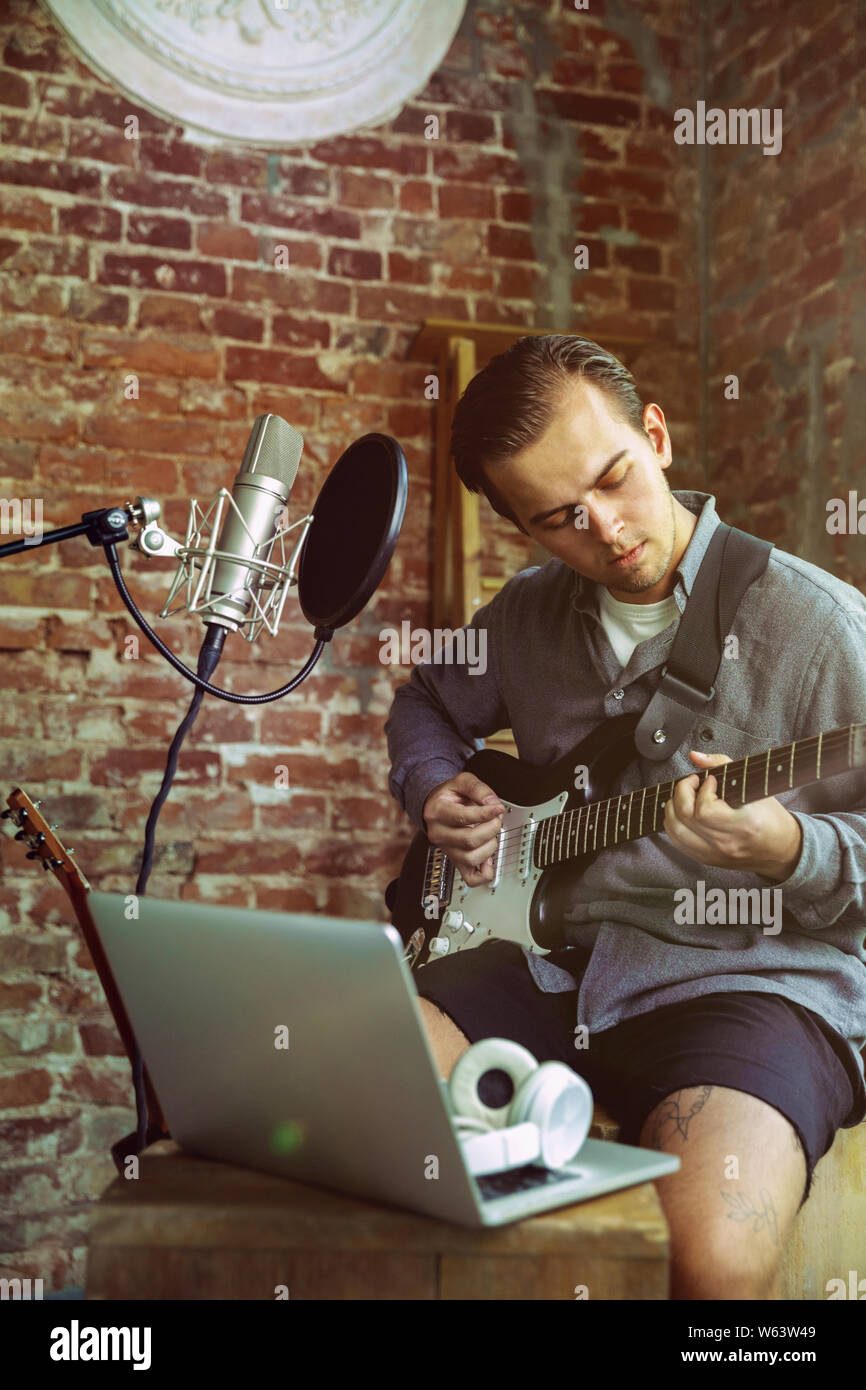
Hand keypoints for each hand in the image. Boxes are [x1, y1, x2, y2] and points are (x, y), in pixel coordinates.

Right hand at [422, 772, 504, 885]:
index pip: (463, 817)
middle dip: (491, 829)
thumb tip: (492, 803)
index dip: (486, 813)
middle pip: (469, 840)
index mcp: (437, 812)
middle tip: (496, 819)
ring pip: (471, 859)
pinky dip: (485, 873)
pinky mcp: (455, 861)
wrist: (436, 807)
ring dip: (490, 846)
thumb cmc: (449, 796)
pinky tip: (489, 858)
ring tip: (490, 834)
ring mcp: (447, 850)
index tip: (498, 808)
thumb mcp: (461, 781)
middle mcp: (438, 834)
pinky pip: (471, 878)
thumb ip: (478, 788)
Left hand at [663, 750, 802, 880]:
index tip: (710, 780)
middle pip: (685, 818)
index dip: (702, 790)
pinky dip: (674, 824)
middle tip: (692, 783)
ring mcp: (715, 854)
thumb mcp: (755, 786)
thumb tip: (696, 756)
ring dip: (673, 808)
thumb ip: (723, 764)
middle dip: (681, 793)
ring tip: (684, 796)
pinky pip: (678, 843)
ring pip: (676, 831)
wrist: (782, 849)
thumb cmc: (770, 817)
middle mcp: (727, 843)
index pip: (705, 810)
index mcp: (744, 825)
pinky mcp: (708, 860)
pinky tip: (682, 813)